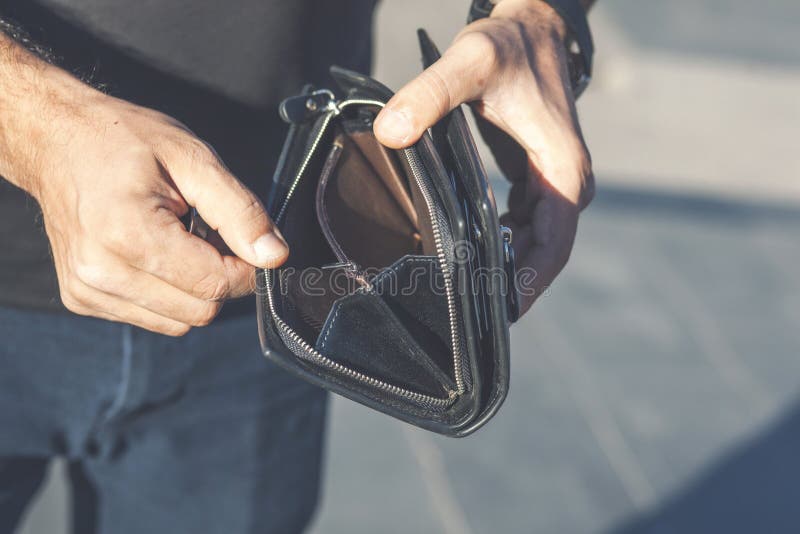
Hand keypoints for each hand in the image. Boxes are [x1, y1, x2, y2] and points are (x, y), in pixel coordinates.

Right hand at [7, 84, 287, 334]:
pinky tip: (154, 254)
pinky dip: (168, 294)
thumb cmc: (124, 141)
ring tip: (178, 241)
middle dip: (219, 278)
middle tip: (207, 234)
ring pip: (179, 322)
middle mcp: (101, 272)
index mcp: (128, 233)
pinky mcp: (82, 299)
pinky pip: (152, 318)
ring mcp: (87, 290)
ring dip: (194, 289)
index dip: (246, 268)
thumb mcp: (193, 159)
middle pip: (201, 310)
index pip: (215, 284)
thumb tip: (276, 256)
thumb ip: (240, 211)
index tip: (244, 241)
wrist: (56, 139)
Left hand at [374, 0, 593, 316]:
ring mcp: (556, 184)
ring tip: (466, 296)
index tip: (501, 312)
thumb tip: (390, 133)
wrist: (534, 26)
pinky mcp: (540, 179)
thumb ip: (428, 95)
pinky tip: (472, 256)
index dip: (529, 283)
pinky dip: (504, 245)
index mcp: (563, 170)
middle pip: (545, 254)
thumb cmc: (511, 46)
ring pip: (536, 244)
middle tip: (468, 314)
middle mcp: (568, 184)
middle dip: (514, 285)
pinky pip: (527, 226)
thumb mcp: (470, 62)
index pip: (553, 246)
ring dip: (509, 269)